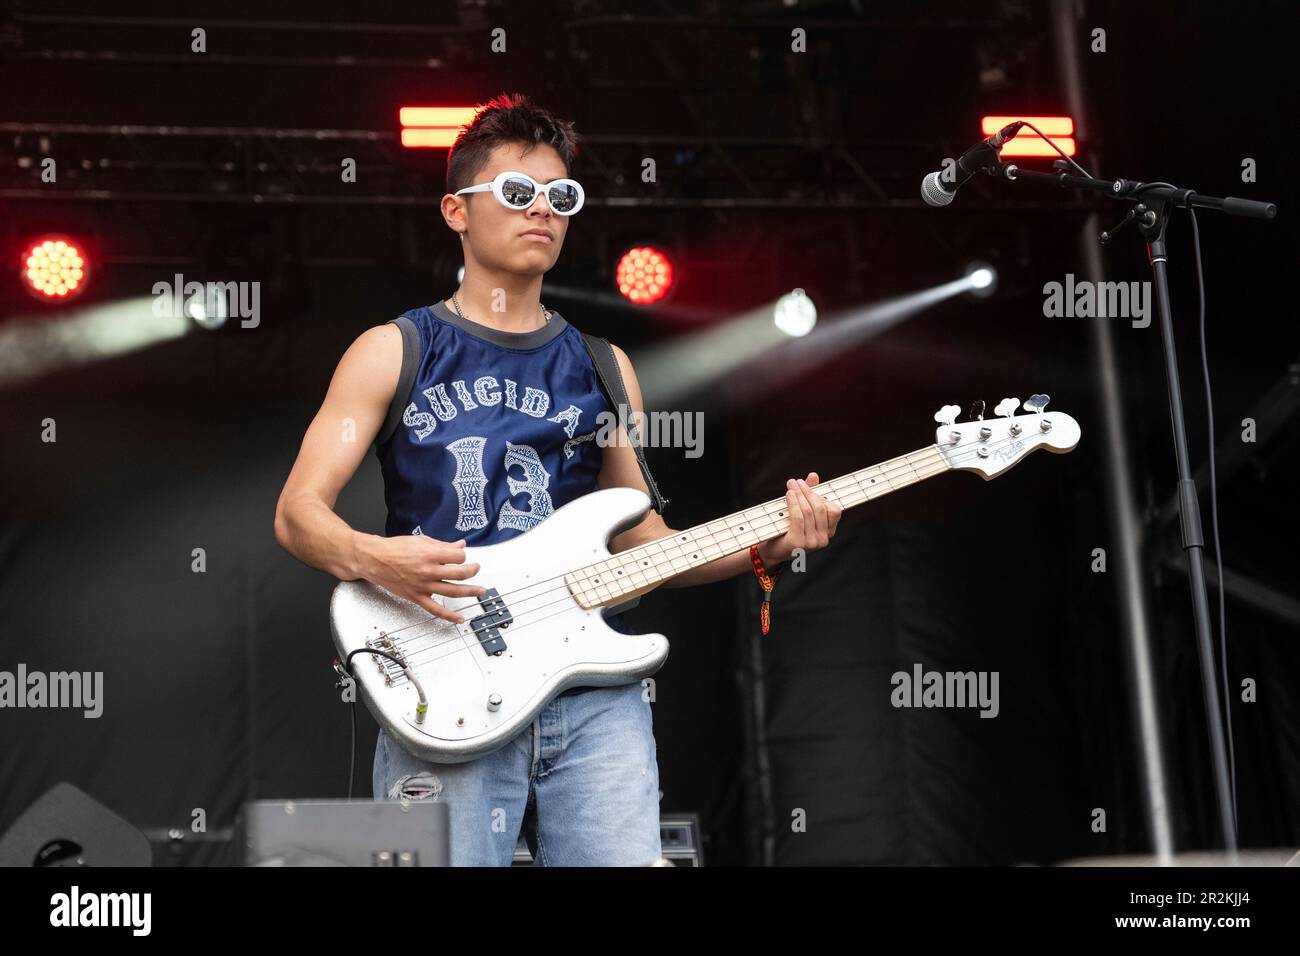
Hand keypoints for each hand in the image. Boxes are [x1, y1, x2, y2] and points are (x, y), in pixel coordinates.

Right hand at [355, 534, 486, 623]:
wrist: (375, 559)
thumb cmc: (394, 549)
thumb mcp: (421, 541)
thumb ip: (443, 545)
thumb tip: (459, 545)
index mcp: (430, 555)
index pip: (459, 557)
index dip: (463, 556)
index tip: (461, 556)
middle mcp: (428, 571)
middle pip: (460, 574)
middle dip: (473, 571)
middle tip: (476, 569)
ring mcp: (423, 586)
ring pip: (453, 592)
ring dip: (470, 592)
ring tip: (480, 591)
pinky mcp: (417, 597)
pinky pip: (436, 610)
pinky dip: (449, 616)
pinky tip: (459, 618)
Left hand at [758, 472, 841, 566]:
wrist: (772, 550)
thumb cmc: (788, 530)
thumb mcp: (801, 511)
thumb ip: (809, 494)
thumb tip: (813, 475)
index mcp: (828, 532)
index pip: (835, 511)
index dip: (822, 496)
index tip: (809, 485)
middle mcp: (823, 540)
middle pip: (821, 508)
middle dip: (808, 492)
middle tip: (797, 482)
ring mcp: (812, 543)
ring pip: (808, 511)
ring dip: (799, 494)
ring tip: (791, 485)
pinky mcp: (798, 543)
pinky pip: (798, 517)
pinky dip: (794, 503)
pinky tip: (789, 494)